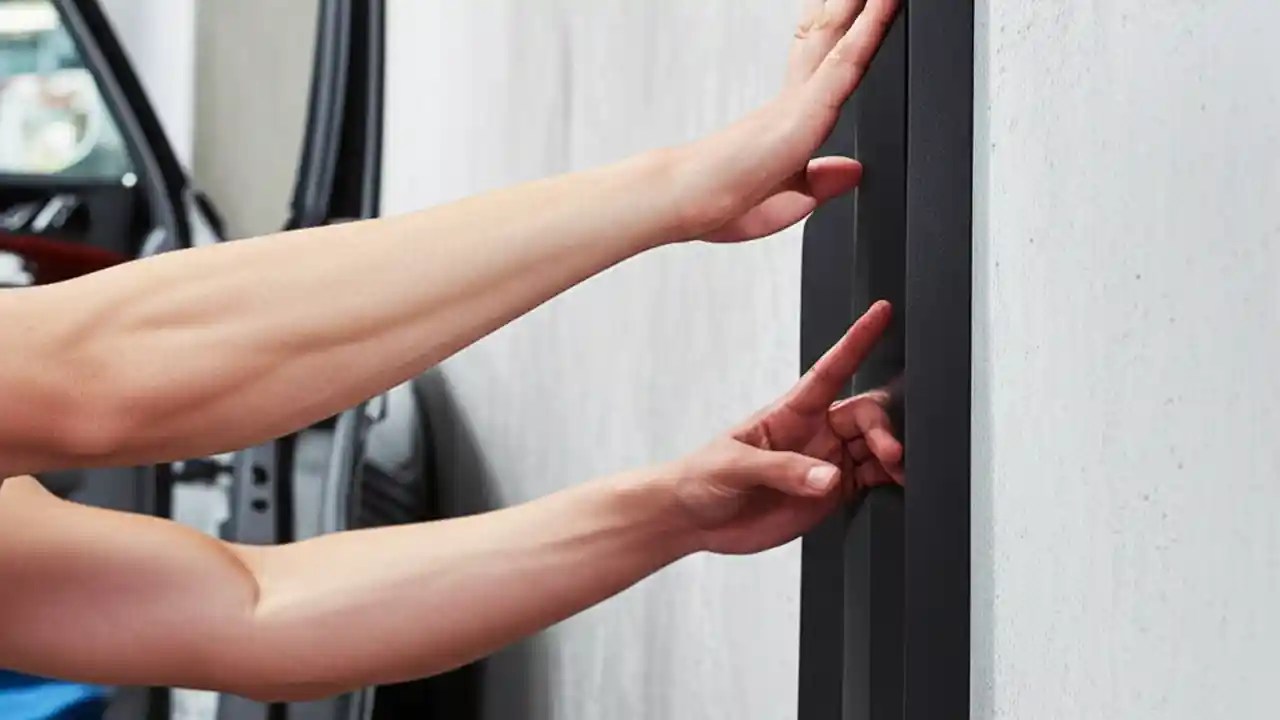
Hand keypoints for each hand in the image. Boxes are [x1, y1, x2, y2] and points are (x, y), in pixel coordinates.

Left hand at [668, 301, 901, 554]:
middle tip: (890, 453)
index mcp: (790, 411)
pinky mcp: (831, 493)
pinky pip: (872, 479)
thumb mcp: (734, 465)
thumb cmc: (702, 478)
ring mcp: (824, 461)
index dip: (856, 340)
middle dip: (882, 427)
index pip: (830, 369)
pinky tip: (898, 484)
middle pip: (864, 414)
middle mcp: (814, 432)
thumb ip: (782, 469)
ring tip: (901, 471)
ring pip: (874, 446)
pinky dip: (891, 480)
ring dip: (892, 455)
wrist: (693, 520)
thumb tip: (830, 476)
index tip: (881, 313)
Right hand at [676, 0, 898, 242]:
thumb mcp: (784, 202)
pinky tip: (887, 2)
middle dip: (843, 6)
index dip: (839, 31)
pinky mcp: (805, 109)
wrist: (678, 201)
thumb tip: (851, 172)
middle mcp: (793, 101)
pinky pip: (848, 62)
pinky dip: (871, 29)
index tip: (850, 5)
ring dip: (859, 7)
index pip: (821, 63)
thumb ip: (817, 184)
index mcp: (787, 120)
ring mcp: (800, 101)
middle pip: (828, 36)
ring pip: (842, 38)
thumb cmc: (711, 205)